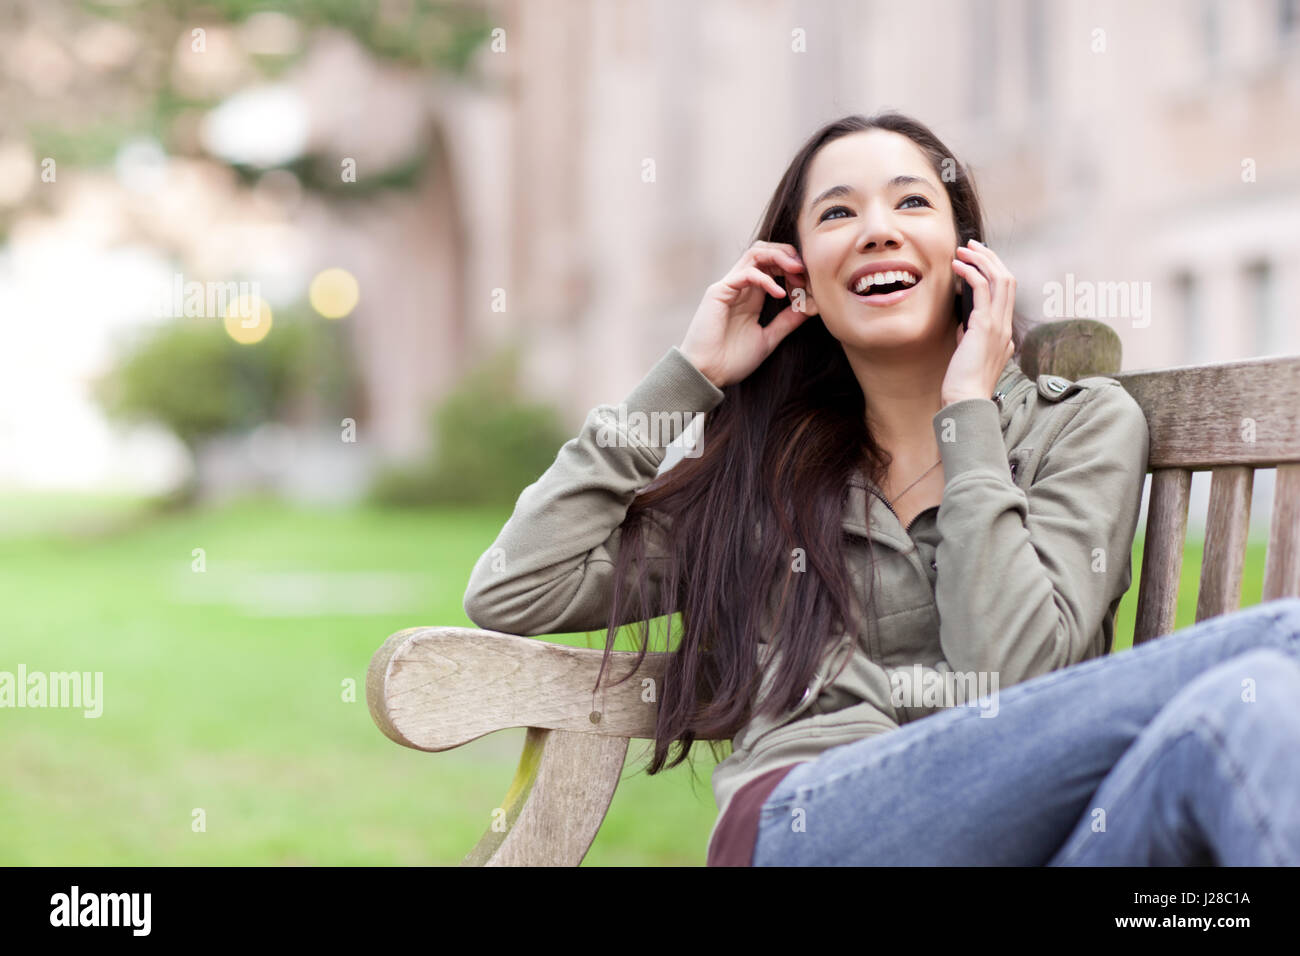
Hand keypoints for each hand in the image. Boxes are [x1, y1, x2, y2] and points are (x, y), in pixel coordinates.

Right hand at [679, 240, 812, 388]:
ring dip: (779, 258)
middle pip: (764, 251)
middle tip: (804, 272)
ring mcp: (729, 287)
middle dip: (788, 255)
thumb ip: (786, 322)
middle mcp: (740, 287)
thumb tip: (810, 307)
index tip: (809, 284)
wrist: (707, 375)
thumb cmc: (732, 360)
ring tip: (796, 272)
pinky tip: (780, 294)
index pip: (772, 264)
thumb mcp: (768, 339)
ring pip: (755, 253)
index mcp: (751, 296)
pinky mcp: (719, 292)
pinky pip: (746, 273)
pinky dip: (766, 279)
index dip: (793, 268)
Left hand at [942, 238, 1015, 404]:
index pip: (1006, 293)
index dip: (993, 271)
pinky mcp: (984, 327)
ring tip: (963, 250)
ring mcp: (998, 326)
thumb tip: (964, 323)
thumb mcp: (969, 354)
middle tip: (971, 246)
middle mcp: (1006, 326)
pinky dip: (971, 272)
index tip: (977, 260)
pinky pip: (982, 289)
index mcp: (1005, 333)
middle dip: (990, 258)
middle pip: (1007, 279)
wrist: (965, 401)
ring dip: (981, 259)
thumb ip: (971, 337)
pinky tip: (957, 266)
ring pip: (999, 279)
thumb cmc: (962, 383)